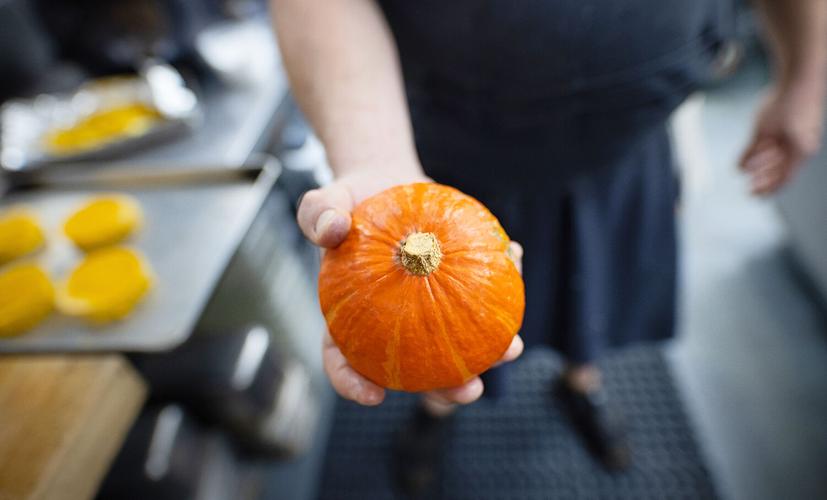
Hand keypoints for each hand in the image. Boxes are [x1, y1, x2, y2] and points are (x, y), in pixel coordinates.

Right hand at [298, 169, 524, 405]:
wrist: (385, 183)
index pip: (345, 358)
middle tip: (469, 390)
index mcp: (353, 315)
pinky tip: (514, 256)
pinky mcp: (458, 282)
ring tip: (511, 349)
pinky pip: (483, 291)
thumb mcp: (327, 202)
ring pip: (458, 341)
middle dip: (446, 388)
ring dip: (489, 353)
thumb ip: (318, 215)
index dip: (354, 383)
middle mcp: (394, 322)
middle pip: (416, 367)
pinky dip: (503, 278)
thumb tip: (331, 230)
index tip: (374, 396)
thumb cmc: (351, 202)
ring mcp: (431, 307)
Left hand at [739, 81, 824, 195]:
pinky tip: (759, 150)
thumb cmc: (783, 102)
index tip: (752, 195)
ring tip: (752, 166)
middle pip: (784, 170)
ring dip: (767, 164)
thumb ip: (751, 151)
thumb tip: (740, 169)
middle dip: (765, 179)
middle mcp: (805, 146)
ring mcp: (805, 136)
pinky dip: (772, 151)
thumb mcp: (761, 130)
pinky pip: (786, 145)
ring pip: (784, 158)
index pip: (783, 179)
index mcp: (800, 151)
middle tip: (750, 186)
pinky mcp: (801, 126)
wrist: (800, 75)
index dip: (767, 189)